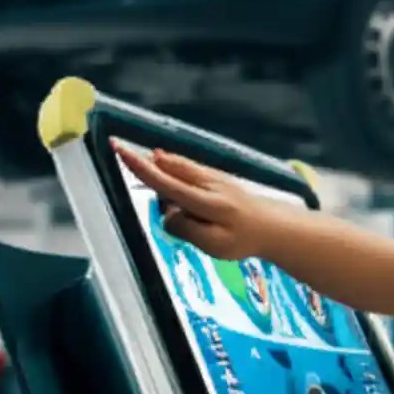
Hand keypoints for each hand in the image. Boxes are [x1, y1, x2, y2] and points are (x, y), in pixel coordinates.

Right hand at [115, 144, 267, 260]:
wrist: (274, 226)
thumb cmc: (243, 240)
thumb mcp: (213, 244)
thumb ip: (186, 228)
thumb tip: (166, 214)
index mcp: (206, 202)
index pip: (167, 183)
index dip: (141, 168)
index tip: (121, 151)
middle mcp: (208, 184)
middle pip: (171, 168)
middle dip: (145, 160)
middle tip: (119, 148)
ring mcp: (214, 178)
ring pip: (180, 166)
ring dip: (159, 161)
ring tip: (143, 158)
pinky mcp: (218, 177)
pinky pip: (189, 167)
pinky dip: (173, 163)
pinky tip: (164, 160)